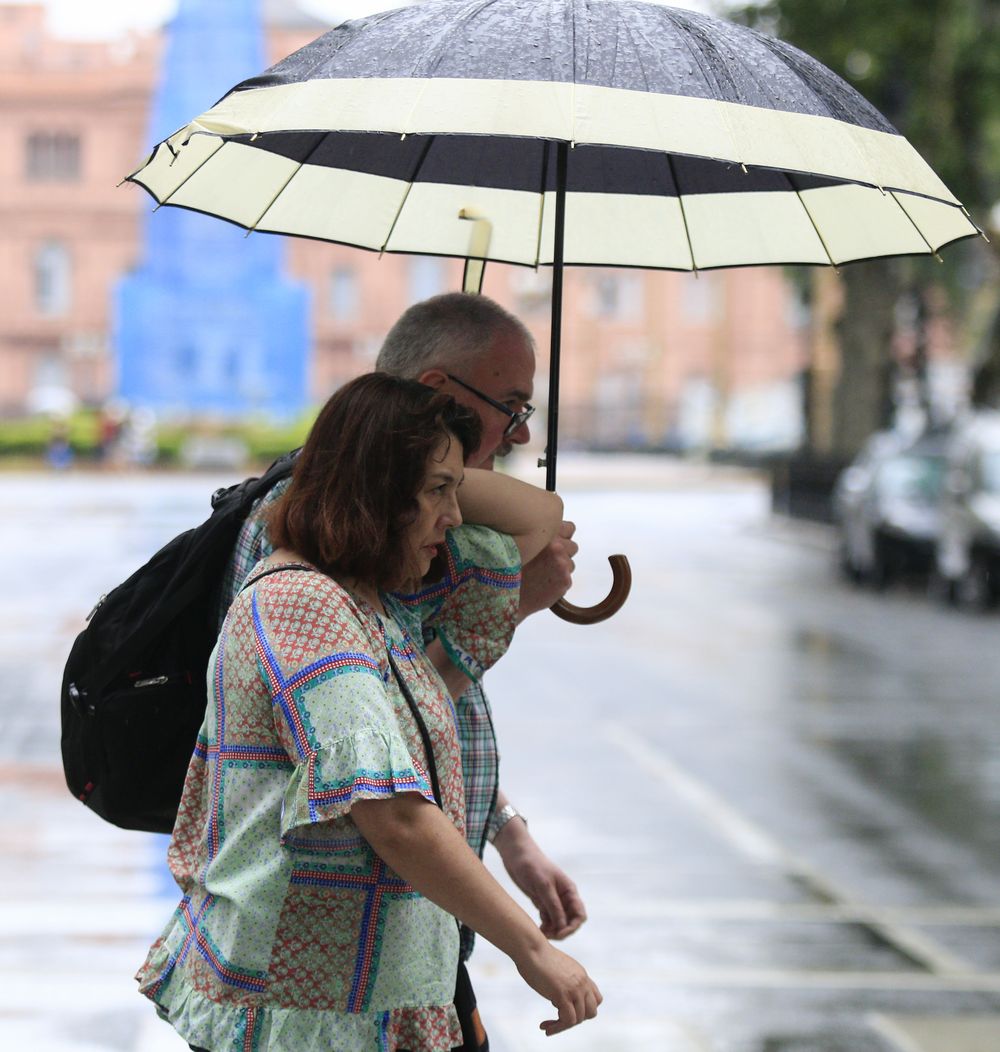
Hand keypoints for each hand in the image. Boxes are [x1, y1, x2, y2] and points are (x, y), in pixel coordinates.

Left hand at [494, 821, 586, 939]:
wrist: (515, 852)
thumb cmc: (531, 864)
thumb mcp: (543, 885)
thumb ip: (554, 905)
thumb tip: (563, 927)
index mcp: (569, 890)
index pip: (579, 915)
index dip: (572, 927)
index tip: (558, 934)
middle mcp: (563, 897)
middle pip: (570, 921)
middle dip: (562, 931)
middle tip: (546, 935)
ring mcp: (552, 899)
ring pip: (558, 922)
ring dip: (552, 930)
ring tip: (540, 933)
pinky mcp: (541, 901)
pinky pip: (548, 919)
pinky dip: (545, 926)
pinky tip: (536, 928)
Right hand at [514, 940, 601, 1035]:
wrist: (530, 947)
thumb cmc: (536, 956)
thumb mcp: (557, 968)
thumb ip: (563, 980)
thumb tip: (557, 997)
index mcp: (581, 974)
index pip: (596, 998)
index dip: (584, 1008)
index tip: (567, 1010)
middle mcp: (582, 982)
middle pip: (592, 1012)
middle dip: (576, 1019)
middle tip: (558, 1018)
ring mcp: (574, 988)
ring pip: (579, 1019)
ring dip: (562, 1026)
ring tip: (547, 1026)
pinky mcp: (563, 994)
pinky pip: (567, 1021)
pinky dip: (556, 1028)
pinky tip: (544, 1027)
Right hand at [517, 520, 577, 620]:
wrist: (505, 595)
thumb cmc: (510, 568)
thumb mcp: (521, 543)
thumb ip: (539, 536)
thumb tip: (552, 533)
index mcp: (546, 534)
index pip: (569, 528)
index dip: (562, 536)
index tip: (552, 544)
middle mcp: (556, 546)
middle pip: (572, 547)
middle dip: (563, 553)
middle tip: (546, 562)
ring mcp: (562, 564)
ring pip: (570, 564)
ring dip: (561, 568)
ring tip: (543, 574)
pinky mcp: (565, 580)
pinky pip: (567, 579)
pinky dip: (558, 582)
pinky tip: (544, 583)